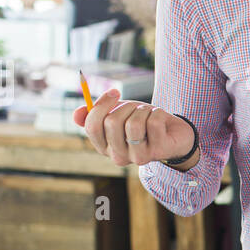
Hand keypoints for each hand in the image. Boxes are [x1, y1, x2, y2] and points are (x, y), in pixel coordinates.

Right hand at [73, 89, 194, 166]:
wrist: (173, 133)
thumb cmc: (142, 123)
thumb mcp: (117, 115)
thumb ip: (96, 114)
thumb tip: (76, 115)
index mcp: (104, 147)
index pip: (92, 126)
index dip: (102, 104)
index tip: (115, 91)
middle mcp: (118, 156)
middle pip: (111, 122)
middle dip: (126, 106)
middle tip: (136, 107)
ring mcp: (138, 157)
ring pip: (133, 124)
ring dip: (142, 111)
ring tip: (148, 114)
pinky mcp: (158, 151)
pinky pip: (153, 122)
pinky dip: (158, 113)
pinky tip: (160, 120)